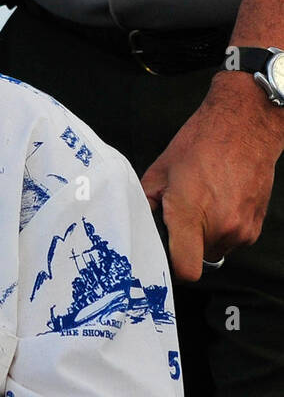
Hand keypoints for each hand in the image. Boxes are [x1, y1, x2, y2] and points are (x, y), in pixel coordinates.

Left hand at [141, 74, 283, 280]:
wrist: (244, 127)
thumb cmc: (200, 145)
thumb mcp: (159, 172)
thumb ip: (147, 204)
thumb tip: (139, 224)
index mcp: (191, 215)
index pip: (186, 269)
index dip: (172, 266)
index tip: (165, 251)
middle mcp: (222, 228)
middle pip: (198, 259)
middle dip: (185, 244)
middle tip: (179, 216)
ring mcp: (243, 229)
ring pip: (216, 250)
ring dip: (205, 236)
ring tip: (201, 204)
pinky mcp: (257, 225)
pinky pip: (233, 239)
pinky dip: (223, 228)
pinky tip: (218, 201)